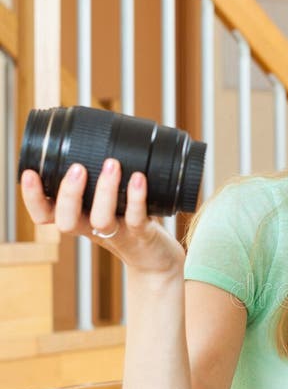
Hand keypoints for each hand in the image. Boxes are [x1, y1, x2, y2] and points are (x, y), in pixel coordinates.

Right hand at [20, 159, 183, 276]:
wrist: (157, 257)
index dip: (33, 198)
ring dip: (105, 191)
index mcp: (78, 217)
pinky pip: (136, 218)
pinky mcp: (141, 235)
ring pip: (101, 220)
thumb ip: (97, 176)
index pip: (45, 214)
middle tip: (77, 168)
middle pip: (66, 220)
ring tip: (112, 164)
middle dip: (68, 194)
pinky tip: (138, 178)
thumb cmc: (129, 221)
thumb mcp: (108, 200)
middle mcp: (92, 228)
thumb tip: (94, 131)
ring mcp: (117, 233)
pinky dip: (136, 198)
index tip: (30, 173)